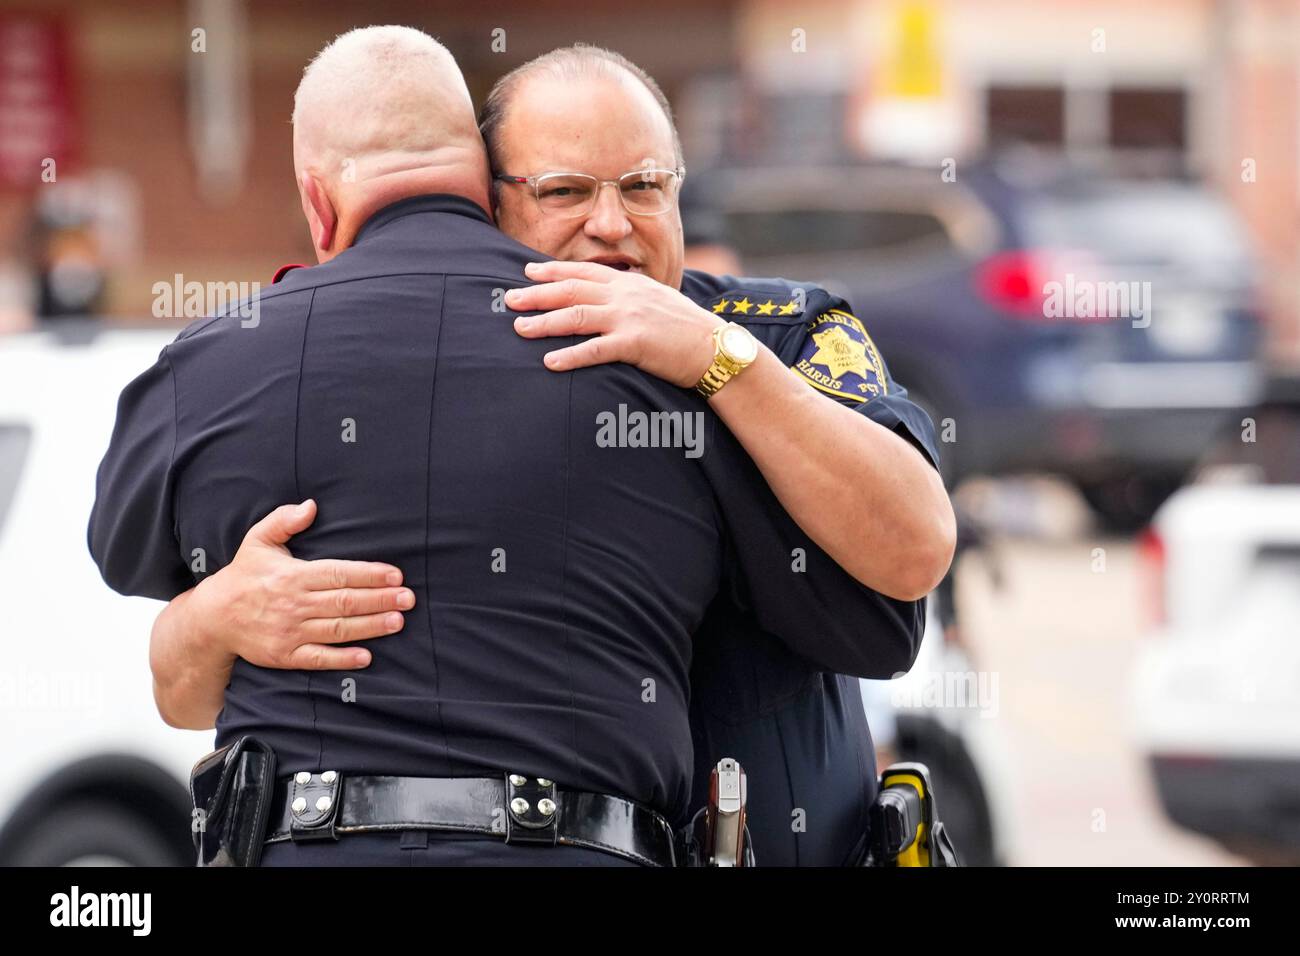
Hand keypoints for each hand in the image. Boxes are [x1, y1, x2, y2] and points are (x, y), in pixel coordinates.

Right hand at [189, 499, 413, 669]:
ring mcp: (290, 631)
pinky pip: (318, 658)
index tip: (396, 575)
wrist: (212, 618)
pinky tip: (367, 656)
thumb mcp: (258, 541)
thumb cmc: (243, 575)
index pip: (338, 573)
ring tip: (398, 621)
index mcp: (293, 575)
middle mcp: (294, 603)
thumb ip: (283, 521)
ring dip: (370, 626)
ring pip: (337, 629)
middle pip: (344, 601)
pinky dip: (342, 658)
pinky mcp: (286, 655)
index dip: (369, 574)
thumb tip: (311, 506)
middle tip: (409, 598)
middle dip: (379, 599)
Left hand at [505, 260, 723, 387]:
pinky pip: (595, 350)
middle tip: (509, 299)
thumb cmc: (687, 329)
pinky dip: (570, 356)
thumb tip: (608, 297)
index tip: (528, 271)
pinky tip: (550, 362)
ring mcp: (629, 318)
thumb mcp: (657, 301)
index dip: (553, 270)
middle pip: (572, 289)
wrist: (716, 347)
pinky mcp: (635, 344)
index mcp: (630, 283)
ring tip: (519, 328)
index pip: (584, 271)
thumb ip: (631, 296)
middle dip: (537, 294)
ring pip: (577, 315)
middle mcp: (625, 295)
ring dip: (545, 322)